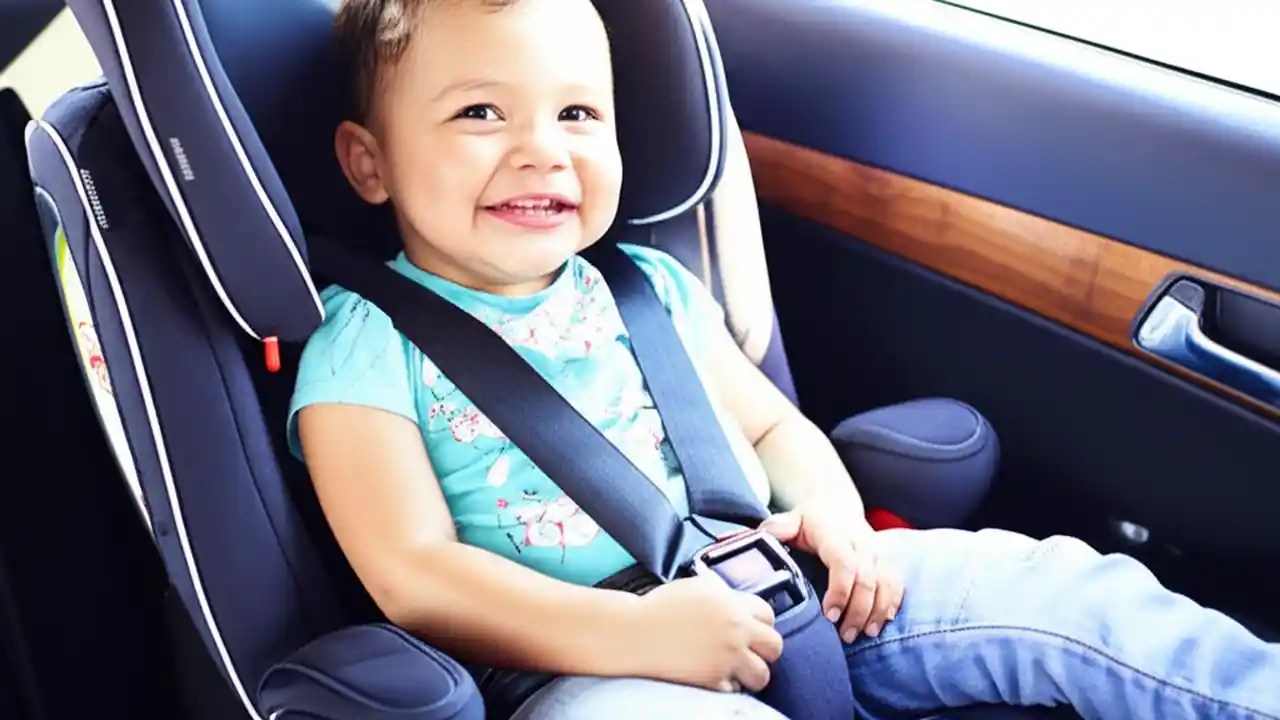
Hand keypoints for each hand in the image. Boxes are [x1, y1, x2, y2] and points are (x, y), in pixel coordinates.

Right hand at [629, 574, 783, 692]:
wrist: (635, 632)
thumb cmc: (661, 606)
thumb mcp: (697, 585)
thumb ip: (724, 592)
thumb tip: (738, 600)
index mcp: (732, 604)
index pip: (768, 614)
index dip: (761, 622)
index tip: (752, 628)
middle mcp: (735, 631)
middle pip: (775, 646)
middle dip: (765, 649)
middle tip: (751, 651)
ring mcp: (726, 658)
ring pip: (762, 674)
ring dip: (752, 672)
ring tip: (738, 669)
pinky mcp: (714, 680)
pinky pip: (736, 690)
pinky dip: (729, 685)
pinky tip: (717, 676)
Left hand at [759, 500, 902, 642]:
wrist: (836, 504)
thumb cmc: (811, 519)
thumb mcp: (792, 518)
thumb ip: (779, 526)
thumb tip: (764, 535)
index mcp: (835, 535)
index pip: (844, 563)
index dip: (840, 590)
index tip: (830, 615)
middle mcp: (861, 543)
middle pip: (868, 579)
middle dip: (859, 610)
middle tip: (845, 635)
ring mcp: (876, 552)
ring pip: (886, 583)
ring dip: (878, 611)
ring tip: (866, 634)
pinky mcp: (886, 561)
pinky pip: (896, 582)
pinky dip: (892, 603)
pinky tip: (883, 622)